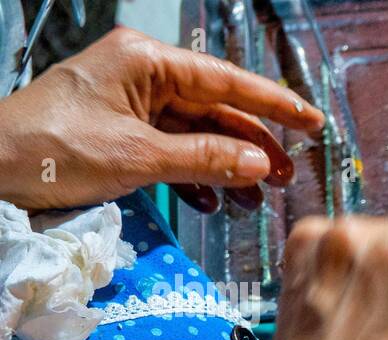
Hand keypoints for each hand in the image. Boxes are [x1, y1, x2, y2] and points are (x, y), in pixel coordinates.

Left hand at [0, 27, 323, 212]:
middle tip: (287, 178)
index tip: (313, 122)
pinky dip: (196, 178)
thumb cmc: (50, 150)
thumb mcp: (136, 157)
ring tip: (256, 200)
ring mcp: (130, 107)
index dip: (275, 104)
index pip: (227, 81)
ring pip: (197, 136)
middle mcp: (143, 77)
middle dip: (253, 146)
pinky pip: (172, 153)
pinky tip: (213, 203)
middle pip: (216, 110)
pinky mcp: (119, 136)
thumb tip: (261, 164)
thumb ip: (205, 159)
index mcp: (147, 62)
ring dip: (227, 169)